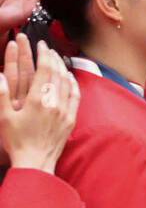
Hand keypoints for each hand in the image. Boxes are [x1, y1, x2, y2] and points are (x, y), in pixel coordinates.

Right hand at [0, 40, 78, 172]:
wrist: (35, 162)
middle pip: (58, 73)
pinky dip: (73, 84)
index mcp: (38, 100)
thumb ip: (1, 95)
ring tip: (58, 60)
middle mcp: (55, 103)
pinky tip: (70, 79)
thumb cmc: (17, 142)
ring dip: (63, 69)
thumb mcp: (4, 117)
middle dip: (53, 58)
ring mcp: (65, 111)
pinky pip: (76, 97)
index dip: (44, 54)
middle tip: (48, 48)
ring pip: (68, 83)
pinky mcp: (71, 120)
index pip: (45, 70)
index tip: (41, 45)